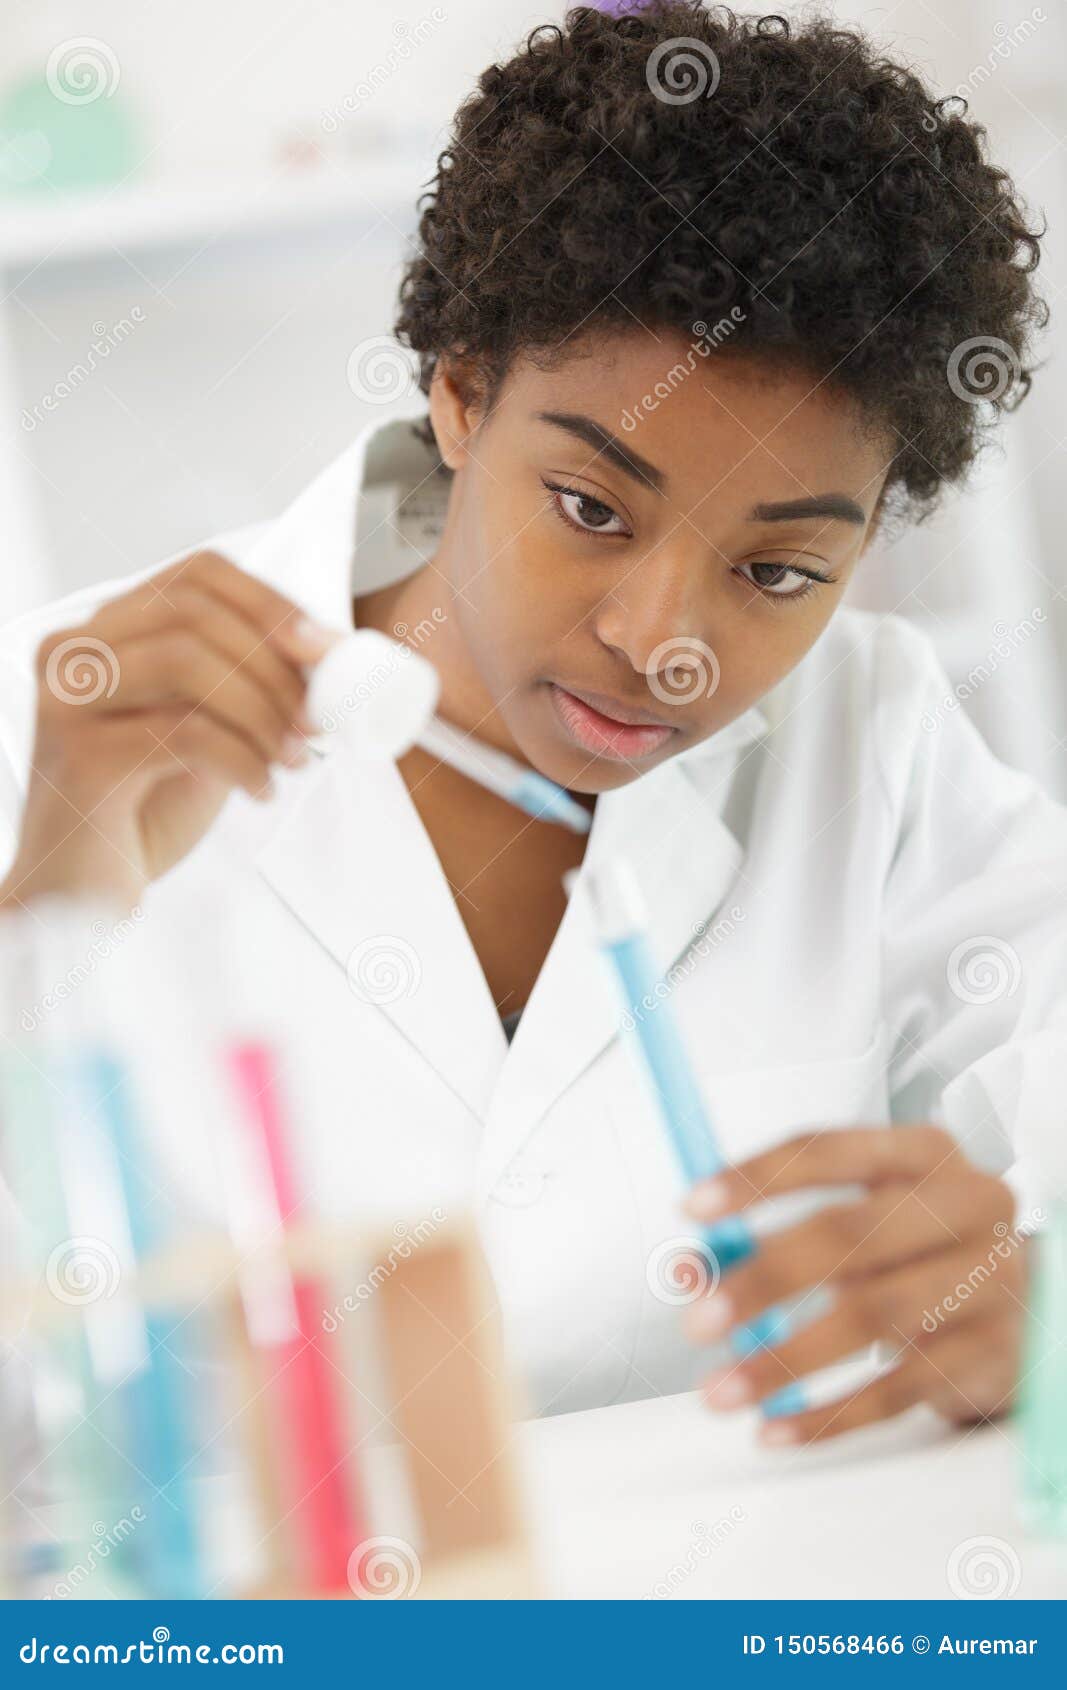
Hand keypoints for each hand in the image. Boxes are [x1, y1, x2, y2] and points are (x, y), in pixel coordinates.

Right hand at [0, 551, 338, 910]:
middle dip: (274, 663)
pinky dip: (243, 759)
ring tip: (294, 757)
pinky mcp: (82, 757)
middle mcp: (76, 655)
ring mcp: (70, 702)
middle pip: (194, 613)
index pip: (195, 575)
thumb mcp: (200, 730)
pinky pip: (186, 733)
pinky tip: (260, 790)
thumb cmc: (140, 811)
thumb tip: (324, 657)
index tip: (326, 648)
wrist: (79, 894)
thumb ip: (239, 685)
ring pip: (187, 663)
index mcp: (106, 634)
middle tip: (318, 717)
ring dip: (263, 710)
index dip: (271, 604)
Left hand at [681, 1125, 1028, 1445]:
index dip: (757, 1177)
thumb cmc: (918, 1251)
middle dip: (765, 1278)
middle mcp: (966, 1203)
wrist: (1024, 1306)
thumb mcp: (858, 1223)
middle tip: (696, 1321)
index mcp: (922, 1152)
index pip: (829, 1150)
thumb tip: (689, 1271)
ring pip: (874, 1316)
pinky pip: (901, 1388)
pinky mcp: (993, 1350)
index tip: (691, 1209)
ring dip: (786, 1358)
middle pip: (851, 1235)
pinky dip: (831, 1413)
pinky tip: (777, 1428)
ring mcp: (989, 1277)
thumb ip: (771, 1237)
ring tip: (722, 1389)